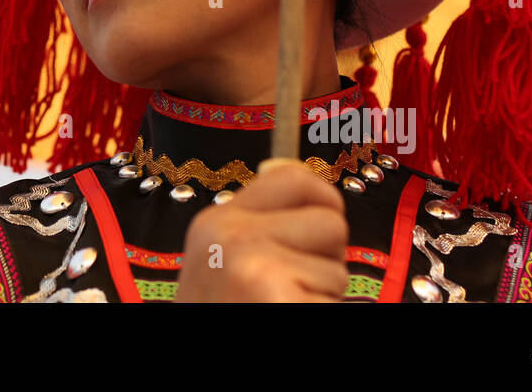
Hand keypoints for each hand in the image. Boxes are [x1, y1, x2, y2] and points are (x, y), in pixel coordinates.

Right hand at [175, 158, 348, 301]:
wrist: (193, 371)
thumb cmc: (223, 309)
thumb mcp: (222, 258)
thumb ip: (257, 217)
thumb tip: (286, 161)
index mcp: (217, 220)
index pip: (290, 176)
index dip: (321, 198)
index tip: (314, 230)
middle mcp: (228, 233)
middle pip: (329, 219)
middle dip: (326, 257)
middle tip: (289, 287)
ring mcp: (252, 264)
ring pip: (339, 266)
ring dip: (322, 294)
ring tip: (280, 307)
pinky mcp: (275, 296)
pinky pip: (335, 297)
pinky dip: (319, 313)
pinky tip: (284, 318)